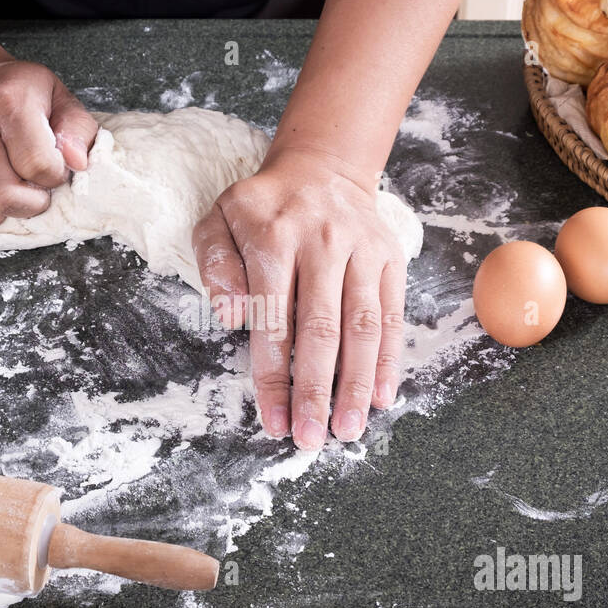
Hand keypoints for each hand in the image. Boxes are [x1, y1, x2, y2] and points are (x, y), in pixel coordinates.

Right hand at [0, 56, 97, 230]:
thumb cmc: (17, 95)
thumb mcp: (59, 98)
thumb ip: (77, 130)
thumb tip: (76, 162)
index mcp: (7, 101)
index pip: (37, 166)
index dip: (53, 179)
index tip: (51, 171)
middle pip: (0, 194)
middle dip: (25, 204)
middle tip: (30, 191)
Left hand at [192, 148, 406, 449]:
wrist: (322, 168)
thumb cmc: (263, 208)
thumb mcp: (220, 221)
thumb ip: (215, 265)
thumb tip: (230, 317)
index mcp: (273, 238)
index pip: (272, 320)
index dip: (273, 377)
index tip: (274, 422)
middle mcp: (322, 243)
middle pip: (322, 329)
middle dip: (316, 391)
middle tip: (312, 438)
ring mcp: (362, 250)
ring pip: (363, 326)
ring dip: (357, 384)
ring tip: (348, 428)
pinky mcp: (390, 258)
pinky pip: (392, 315)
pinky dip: (388, 359)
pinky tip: (382, 396)